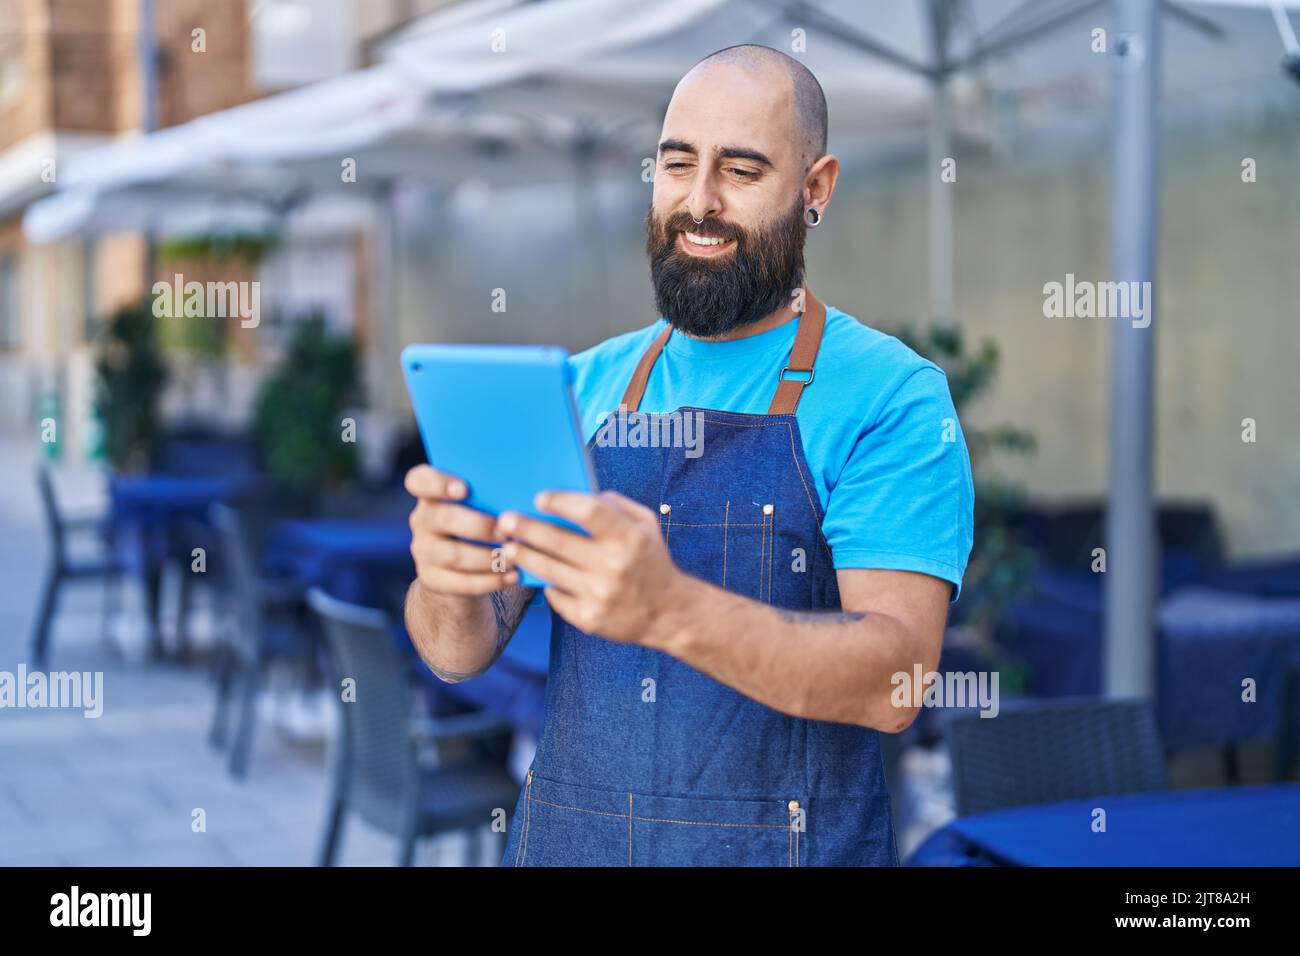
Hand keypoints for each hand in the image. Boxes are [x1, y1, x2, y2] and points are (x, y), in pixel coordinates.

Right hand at [404, 464, 518, 596]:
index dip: (439, 483)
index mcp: (430, 492)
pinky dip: (489, 580)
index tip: (464, 489)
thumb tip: (524, 489)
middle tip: (507, 532)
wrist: (459, 567)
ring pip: (454, 555)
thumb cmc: (479, 521)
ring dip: (489, 557)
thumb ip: (490, 494)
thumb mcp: (478, 504)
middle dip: (480, 526)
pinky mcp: (431, 578)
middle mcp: (421, 519)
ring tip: (515, 557)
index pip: (419, 480)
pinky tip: (511, 576)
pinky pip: (460, 582)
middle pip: (445, 518)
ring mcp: (423, 550)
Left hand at [495, 490, 692, 644]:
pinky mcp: (589, 618)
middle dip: (525, 528)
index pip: (589, 512)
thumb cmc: (650, 560)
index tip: (539, 498)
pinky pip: (555, 596)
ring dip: (524, 555)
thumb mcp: (645, 524)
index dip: (560, 502)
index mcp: (630, 537)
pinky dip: (545, 584)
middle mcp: (614, 565)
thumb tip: (577, 494)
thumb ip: (615, 505)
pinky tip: (537, 575)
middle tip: (505, 520)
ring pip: (548, 570)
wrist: (668, 613)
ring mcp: (599, 594)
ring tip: (509, 546)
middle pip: (558, 541)